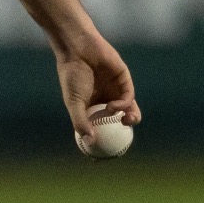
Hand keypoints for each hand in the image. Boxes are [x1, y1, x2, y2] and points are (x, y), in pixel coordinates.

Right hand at [53, 30, 140, 144]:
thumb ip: (81, 122)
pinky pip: (129, 95)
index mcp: (93, 105)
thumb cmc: (72, 75)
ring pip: (130, 108)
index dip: (108, 139)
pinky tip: (113, 106)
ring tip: (127, 121)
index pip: (104, 125)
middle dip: (126, 130)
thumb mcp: (74, 102)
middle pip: (121, 119)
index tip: (108, 153)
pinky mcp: (124, 78)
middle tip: (125, 137)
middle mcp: (106, 98)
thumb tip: (89, 142)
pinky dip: (124, 104)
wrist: (77, 49)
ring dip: (131, 118)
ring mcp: (116, 88)